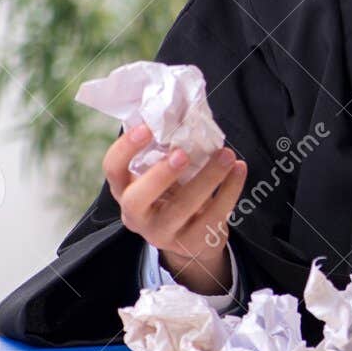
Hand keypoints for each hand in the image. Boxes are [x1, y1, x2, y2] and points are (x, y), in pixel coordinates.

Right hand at [103, 124, 246, 295]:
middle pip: (137, 198)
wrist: (194, 239)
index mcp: (125, 190)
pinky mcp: (192, 242)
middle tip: (182, 153)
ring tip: (226, 155)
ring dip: (207, 178)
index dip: (125, 148)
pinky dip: (230, 190)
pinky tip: (239, 169)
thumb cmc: (176, 195)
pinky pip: (213, 215)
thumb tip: (185, 108)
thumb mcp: (165, 175)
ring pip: (182, 208)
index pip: (112, 169)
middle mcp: (137, 215)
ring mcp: (163, 233)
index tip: (147, 127)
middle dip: (160, 175)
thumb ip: (166, 151)